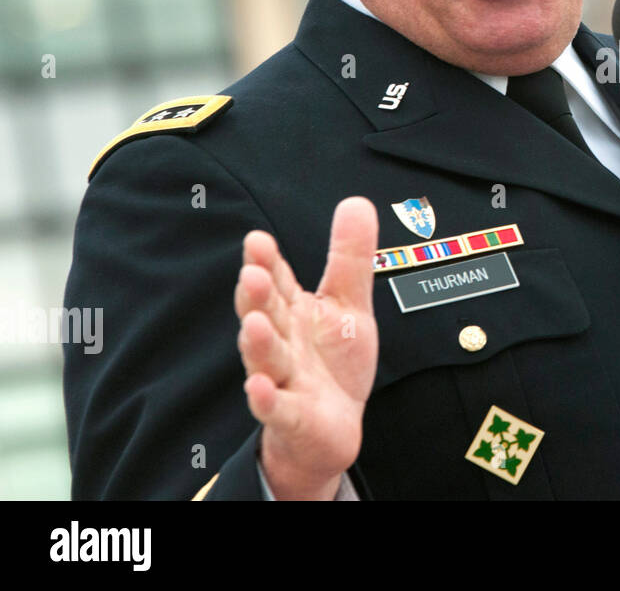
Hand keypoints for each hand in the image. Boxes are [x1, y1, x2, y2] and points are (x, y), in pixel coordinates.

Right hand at [234, 197, 379, 499]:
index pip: (277, 281)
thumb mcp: (349, 304)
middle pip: (266, 315)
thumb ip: (349, 257)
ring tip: (252, 324)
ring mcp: (284, 379)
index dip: (267, 262)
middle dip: (257, 296)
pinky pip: (277, 408)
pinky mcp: (292, 416)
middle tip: (252, 273)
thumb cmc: (332, 363)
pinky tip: (258, 388)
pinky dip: (266, 399)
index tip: (257, 241)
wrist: (332, 428)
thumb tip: (356, 201)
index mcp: (292, 311)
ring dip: (257, 343)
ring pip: (266, 359)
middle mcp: (282, 341)